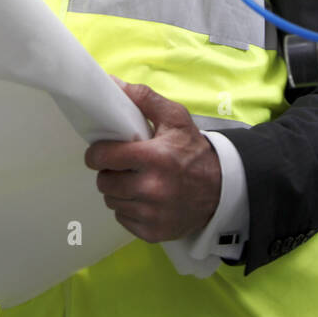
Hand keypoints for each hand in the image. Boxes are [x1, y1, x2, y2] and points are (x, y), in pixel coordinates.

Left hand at [85, 81, 221, 242]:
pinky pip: (123, 219)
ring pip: (111, 202)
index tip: (99, 152)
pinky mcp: (153, 233)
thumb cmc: (193, 150)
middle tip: (121, 166)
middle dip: (108, 172)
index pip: (104, 157)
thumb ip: (144, 98)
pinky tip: (142, 198)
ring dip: (117, 191)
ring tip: (132, 181)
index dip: (96, 153)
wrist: (220, 190)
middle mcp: (151, 189)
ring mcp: (152, 214)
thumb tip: (112, 83)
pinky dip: (127, 209)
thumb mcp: (175, 118)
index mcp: (154, 158)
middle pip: (104, 183)